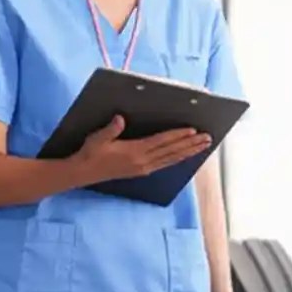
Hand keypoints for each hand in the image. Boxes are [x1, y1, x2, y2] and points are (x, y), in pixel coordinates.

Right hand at [72, 115, 210, 183]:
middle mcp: (143, 161)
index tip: (192, 130)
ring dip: (189, 151)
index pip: (161, 142)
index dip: (178, 135)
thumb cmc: (90, 153)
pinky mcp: (142, 171)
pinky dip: (178, 158)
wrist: (83, 173)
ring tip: (204, 145)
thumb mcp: (97, 139)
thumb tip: (120, 118)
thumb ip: (110, 129)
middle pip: (172, 151)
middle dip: (191, 144)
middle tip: (208, 138)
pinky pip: (165, 164)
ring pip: (172, 158)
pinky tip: (186, 155)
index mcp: (134, 152)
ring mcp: (144, 168)